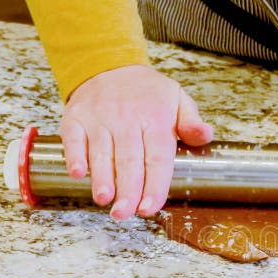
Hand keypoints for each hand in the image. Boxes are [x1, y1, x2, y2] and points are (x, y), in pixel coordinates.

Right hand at [61, 65, 212, 219]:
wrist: (109, 63)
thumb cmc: (147, 92)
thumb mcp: (177, 98)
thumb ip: (191, 121)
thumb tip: (204, 135)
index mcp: (156, 119)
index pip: (157, 158)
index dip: (154, 185)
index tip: (150, 208)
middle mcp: (127, 119)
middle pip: (128, 160)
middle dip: (127, 190)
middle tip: (125, 213)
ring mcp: (99, 118)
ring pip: (101, 152)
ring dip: (102, 178)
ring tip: (104, 199)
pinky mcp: (76, 118)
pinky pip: (73, 139)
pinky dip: (75, 156)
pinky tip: (78, 174)